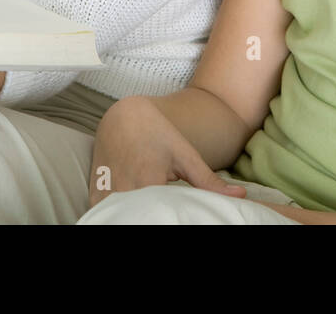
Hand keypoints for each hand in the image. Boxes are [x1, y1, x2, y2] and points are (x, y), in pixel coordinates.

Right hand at [87, 95, 247, 207]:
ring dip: (134, 217)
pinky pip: (104, 215)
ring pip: (121, 217)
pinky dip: (118, 216)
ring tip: (151, 213)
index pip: (162, 215)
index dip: (171, 219)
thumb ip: (209, 181)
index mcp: (149, 179)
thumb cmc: (158, 134)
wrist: (123, 117)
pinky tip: (132, 213)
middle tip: (167, 215)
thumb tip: (241, 196)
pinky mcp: (94, 195)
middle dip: (155, 218)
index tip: (180, 217)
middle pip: (141, 219)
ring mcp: (105, 192)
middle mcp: (124, 188)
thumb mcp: (185, 154)